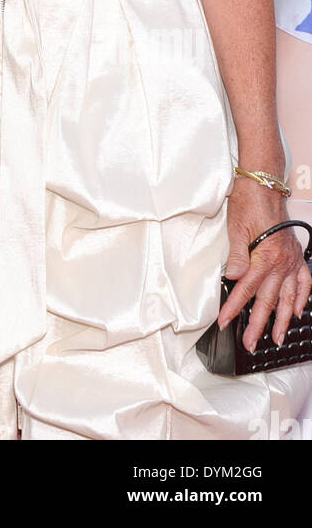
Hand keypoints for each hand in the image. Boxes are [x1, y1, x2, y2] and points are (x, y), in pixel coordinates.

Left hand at [218, 178, 310, 350]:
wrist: (264, 185)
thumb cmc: (248, 202)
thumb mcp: (236, 227)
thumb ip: (236, 255)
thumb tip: (232, 277)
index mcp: (264, 256)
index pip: (246, 289)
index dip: (233, 307)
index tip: (224, 322)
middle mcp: (281, 262)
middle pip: (267, 300)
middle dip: (257, 324)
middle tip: (250, 343)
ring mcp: (291, 260)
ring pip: (288, 298)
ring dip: (282, 320)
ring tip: (277, 338)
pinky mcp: (296, 255)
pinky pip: (304, 282)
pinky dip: (302, 299)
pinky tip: (298, 312)